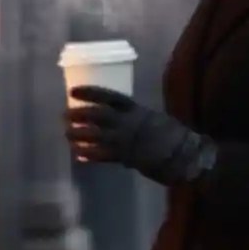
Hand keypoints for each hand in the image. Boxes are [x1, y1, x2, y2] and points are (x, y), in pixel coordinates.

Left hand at [64, 85, 213, 185]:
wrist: (183, 154)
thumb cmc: (170, 134)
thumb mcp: (153, 116)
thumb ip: (134, 115)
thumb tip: (116, 115)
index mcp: (136, 109)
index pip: (109, 97)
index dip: (90, 93)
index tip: (73, 91)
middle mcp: (128, 123)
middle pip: (97, 116)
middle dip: (79, 114)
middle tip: (64, 115)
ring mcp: (125, 141)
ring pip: (94, 136)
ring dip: (78, 135)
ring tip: (67, 134)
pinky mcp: (125, 158)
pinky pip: (101, 156)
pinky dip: (88, 154)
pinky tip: (78, 154)